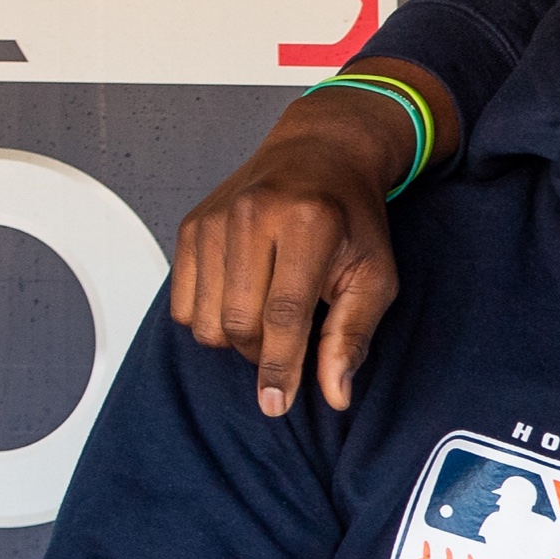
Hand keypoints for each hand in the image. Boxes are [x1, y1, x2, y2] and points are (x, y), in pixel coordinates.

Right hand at [168, 60, 447, 417]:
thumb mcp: (375, 275)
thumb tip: (335, 395)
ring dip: (236, 340)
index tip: (276, 405)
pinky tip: (242, 302)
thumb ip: (352, 336)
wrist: (320, 154)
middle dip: (262, 354)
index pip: (284, 313)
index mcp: (308, 223)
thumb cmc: (353, 219)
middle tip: (289, 345)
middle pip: (239, 322)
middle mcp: (253, 215)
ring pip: (206, 320)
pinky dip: (210, 321)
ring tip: (269, 319)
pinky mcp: (191, 226)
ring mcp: (215, 218)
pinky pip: (184, 304)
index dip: (279, 366)